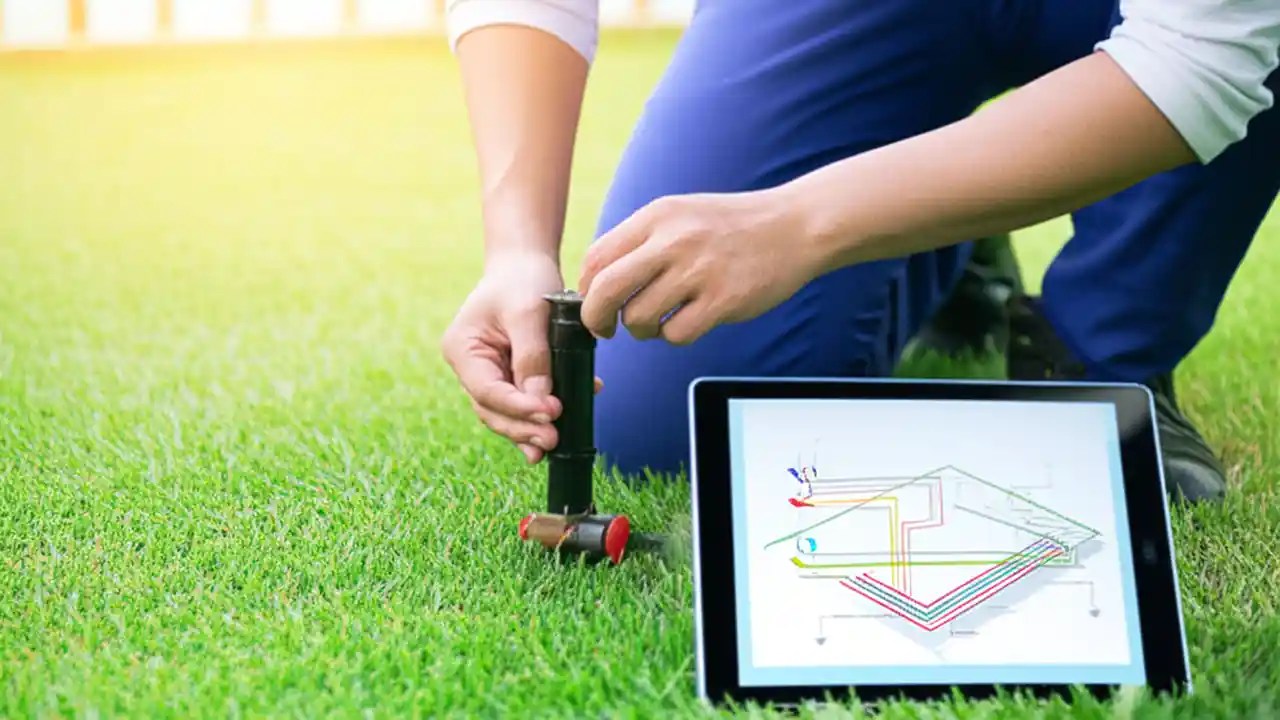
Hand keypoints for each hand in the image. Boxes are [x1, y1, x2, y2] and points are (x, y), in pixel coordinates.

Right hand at [441, 253, 600, 463]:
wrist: (525, 264)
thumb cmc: (522, 280)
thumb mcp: (529, 312)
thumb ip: (533, 357)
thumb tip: (543, 402)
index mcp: (462, 349)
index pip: (487, 391)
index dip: (518, 407)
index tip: (551, 412)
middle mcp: (469, 367)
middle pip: (492, 410)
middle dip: (523, 427)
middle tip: (554, 439)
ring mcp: (488, 374)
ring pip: (505, 414)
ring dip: (530, 429)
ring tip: (556, 442)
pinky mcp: (509, 377)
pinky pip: (522, 402)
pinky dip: (541, 415)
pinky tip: (566, 421)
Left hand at [577, 189, 819, 343]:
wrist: (795, 225)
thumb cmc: (733, 226)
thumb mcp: (681, 214)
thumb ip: (641, 241)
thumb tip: (596, 281)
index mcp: (657, 216)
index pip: (597, 258)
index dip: (586, 289)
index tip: (595, 302)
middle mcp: (673, 241)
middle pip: (605, 290)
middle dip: (596, 318)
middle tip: (605, 329)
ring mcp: (698, 271)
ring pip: (638, 318)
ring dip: (640, 330)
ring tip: (659, 322)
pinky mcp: (723, 301)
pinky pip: (676, 335)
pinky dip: (674, 337)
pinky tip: (687, 323)